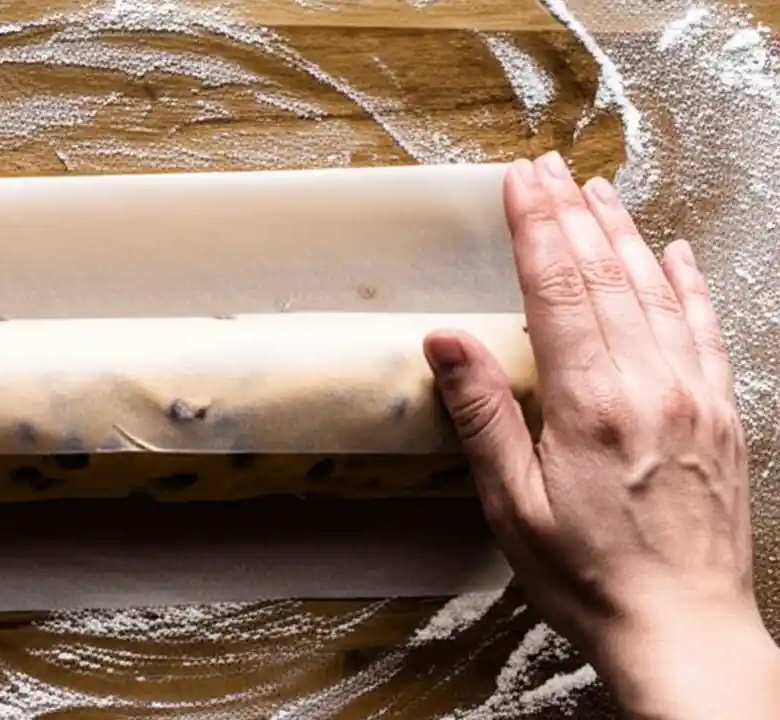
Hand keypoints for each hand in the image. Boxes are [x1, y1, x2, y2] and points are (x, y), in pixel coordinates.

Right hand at [424, 152, 777, 718]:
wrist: (684, 630)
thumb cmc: (589, 577)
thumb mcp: (513, 506)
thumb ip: (483, 416)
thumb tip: (446, 341)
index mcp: (592, 405)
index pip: (557, 292)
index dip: (537, 230)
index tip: (520, 183)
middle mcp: (650, 387)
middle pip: (606, 279)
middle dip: (574, 216)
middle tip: (551, 168)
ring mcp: (694, 397)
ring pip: (656, 294)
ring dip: (624, 237)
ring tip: (600, 192)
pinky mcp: (722, 416)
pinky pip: (705, 331)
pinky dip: (688, 287)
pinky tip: (675, 256)